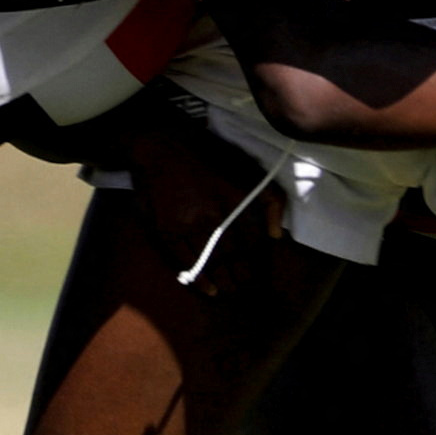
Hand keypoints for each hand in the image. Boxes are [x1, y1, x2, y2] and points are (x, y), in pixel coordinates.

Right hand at [119, 115, 285, 293]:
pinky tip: (207, 289)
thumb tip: (276, 235)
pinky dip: (197, 278)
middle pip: (233, 255)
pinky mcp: (166, 229)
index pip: (252, 241)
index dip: (256, 260)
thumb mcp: (246, 166)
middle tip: (245, 289)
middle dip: (241, 276)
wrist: (160, 142)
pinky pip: (184, 260)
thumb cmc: (206, 153)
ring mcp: (187, 224)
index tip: (258, 272)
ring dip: (222, 281)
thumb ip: (269, 198)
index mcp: (236, 198)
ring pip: (210, 261)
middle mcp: (213, 215)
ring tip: (229, 292)